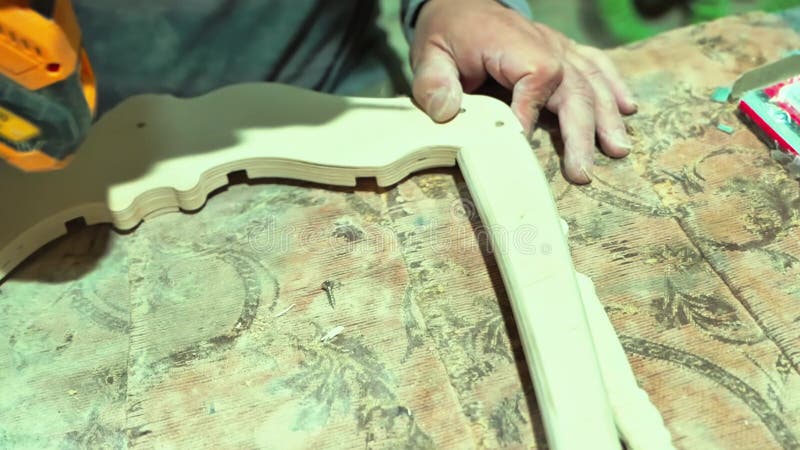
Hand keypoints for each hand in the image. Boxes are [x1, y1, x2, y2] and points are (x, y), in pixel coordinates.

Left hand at [410, 0, 637, 183]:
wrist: (460, 4)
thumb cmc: (447, 33)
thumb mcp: (429, 55)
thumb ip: (434, 84)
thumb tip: (447, 111)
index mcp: (512, 44)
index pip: (536, 76)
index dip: (530, 111)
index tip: (520, 140)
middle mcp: (543, 44)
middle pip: (574, 87)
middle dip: (582, 132)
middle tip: (582, 172)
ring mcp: (558, 47)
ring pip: (591, 81)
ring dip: (606, 117)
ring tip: (617, 150)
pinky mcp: (564, 51)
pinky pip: (596, 65)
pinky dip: (613, 86)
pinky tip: (627, 110)